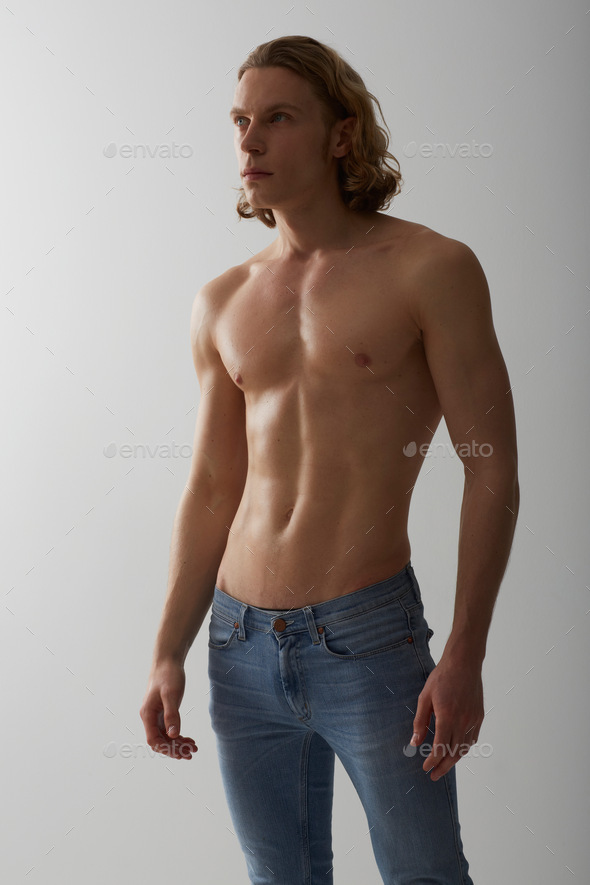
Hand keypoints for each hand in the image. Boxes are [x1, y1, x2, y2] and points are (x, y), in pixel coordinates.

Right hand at [139, 659, 197, 760]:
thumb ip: (172, 715)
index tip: (181, 753)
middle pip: (160, 741)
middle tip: (191, 753)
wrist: (167, 662)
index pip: (154, 740)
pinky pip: (169, 729)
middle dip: (175, 749)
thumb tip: (173, 735)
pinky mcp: (164, 712)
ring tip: (194, 747)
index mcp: (147, 714)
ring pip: (165, 737)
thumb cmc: (167, 675)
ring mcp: (156, 715)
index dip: (167, 749)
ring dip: (178, 744)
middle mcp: (150, 717)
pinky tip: (189, 739)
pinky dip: (178, 736)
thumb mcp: (171, 694)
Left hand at [410, 656, 483, 780]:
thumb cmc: (441, 678)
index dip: (433, 761)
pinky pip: (473, 738)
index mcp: (447, 717)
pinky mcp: (479, 716)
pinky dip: (465, 747)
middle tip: (434, 776)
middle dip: (443, 767)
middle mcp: (462, 721)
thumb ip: (420, 722)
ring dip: (454, 759)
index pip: (440, 748)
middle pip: (454, 753)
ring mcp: (473, 719)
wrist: (463, 663)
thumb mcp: (425, 698)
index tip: (425, 768)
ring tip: (444, 765)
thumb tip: (415, 743)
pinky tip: (457, 749)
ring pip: (465, 748)